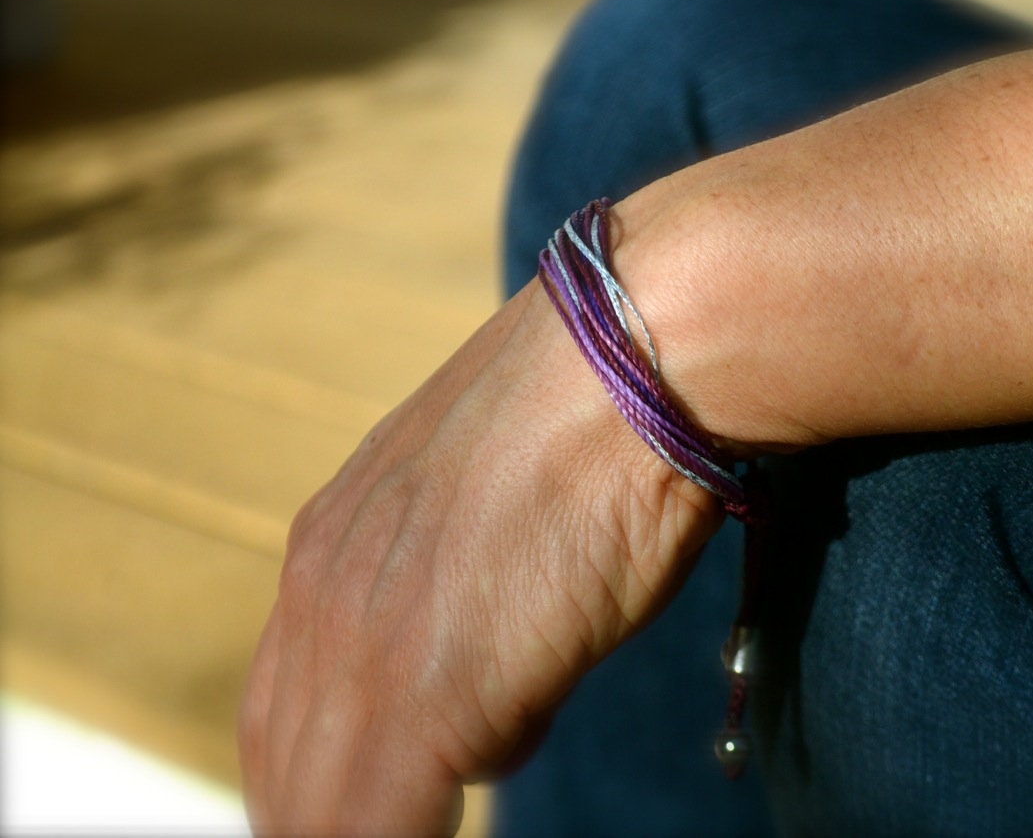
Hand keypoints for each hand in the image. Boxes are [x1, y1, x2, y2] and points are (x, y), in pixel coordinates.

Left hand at [238, 283, 722, 834]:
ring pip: (314, 806)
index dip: (316, 776)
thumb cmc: (595, 423)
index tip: (361, 807)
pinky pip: (378, 827)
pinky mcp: (427, 692)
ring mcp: (365, 646)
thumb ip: (473, 619)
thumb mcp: (499, 517)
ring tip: (407, 834)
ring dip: (355, 830)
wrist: (631, 361)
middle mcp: (322, 596)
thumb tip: (493, 721)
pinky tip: (439, 837)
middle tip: (372, 832)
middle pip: (282, 767)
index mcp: (329, 549)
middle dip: (319, 818)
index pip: (285, 706)